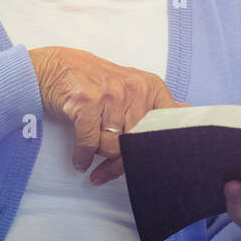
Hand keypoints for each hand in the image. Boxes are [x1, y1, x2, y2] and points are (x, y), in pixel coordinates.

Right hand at [28, 45, 186, 184]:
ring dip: (99, 156)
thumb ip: (155, 103)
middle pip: (136, 142)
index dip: (155, 151)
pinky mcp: (87, 101)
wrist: (53, 67)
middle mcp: (134, 88)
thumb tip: (187, 110)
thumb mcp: (130, 86)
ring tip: (91, 156)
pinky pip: (90, 142)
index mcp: (150, 87)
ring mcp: (111, 94)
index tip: (145, 165)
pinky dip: (83, 155)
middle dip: (120, 162)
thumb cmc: (93, 81)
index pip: (164, 127)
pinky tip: (80, 159)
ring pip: (112, 144)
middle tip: (106, 173)